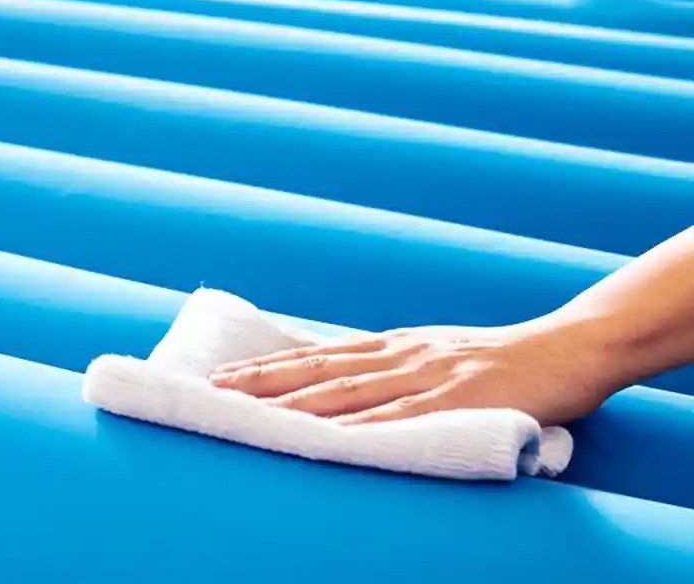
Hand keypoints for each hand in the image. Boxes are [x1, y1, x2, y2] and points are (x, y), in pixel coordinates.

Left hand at [208, 322, 615, 425]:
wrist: (566, 349)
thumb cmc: (498, 357)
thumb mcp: (432, 351)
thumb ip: (388, 364)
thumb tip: (337, 374)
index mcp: (392, 344)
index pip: (315, 354)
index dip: (267, 365)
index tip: (223, 375)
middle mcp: (399, 355)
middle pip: (317, 369)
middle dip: (263, 381)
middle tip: (216, 391)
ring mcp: (426, 376)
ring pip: (347, 392)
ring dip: (297, 404)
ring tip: (253, 414)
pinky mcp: (456, 401)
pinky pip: (400, 418)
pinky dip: (361, 428)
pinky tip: (329, 437)